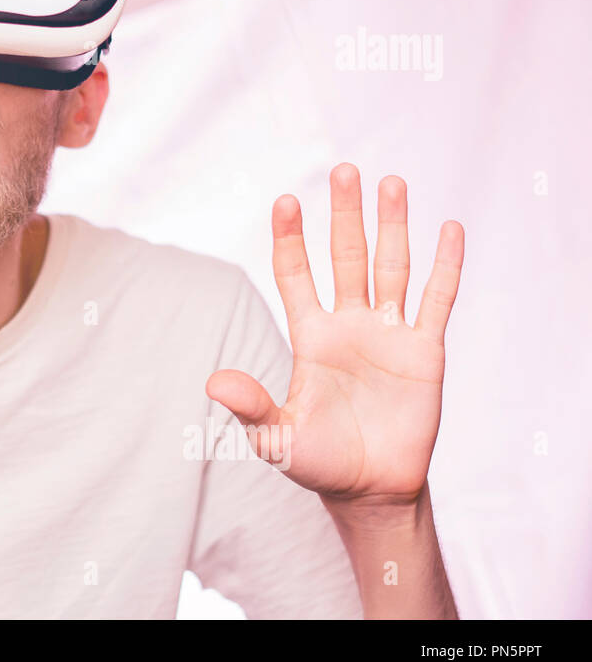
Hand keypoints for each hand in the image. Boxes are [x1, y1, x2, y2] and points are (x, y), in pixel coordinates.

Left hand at [206, 163, 462, 506]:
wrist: (370, 490)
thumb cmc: (318, 463)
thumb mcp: (277, 438)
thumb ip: (251, 408)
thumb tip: (212, 384)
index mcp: (310, 337)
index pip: (296, 276)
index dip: (290, 240)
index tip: (284, 201)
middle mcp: (348, 325)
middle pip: (346, 257)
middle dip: (344, 215)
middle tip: (343, 170)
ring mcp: (388, 335)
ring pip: (390, 268)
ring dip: (392, 226)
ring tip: (390, 181)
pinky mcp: (424, 353)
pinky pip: (438, 301)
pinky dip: (445, 266)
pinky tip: (449, 228)